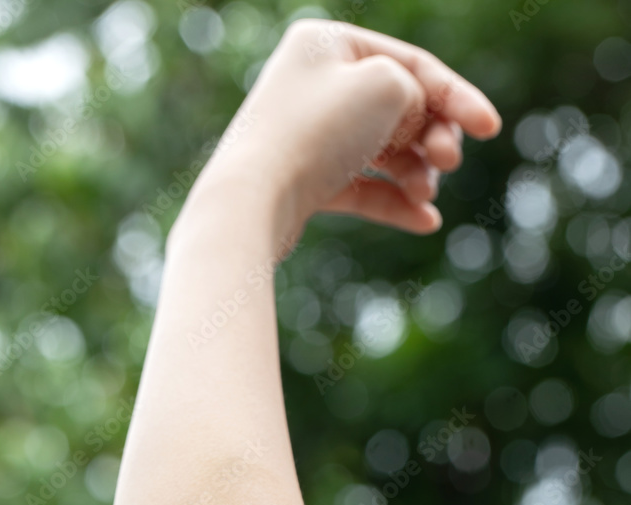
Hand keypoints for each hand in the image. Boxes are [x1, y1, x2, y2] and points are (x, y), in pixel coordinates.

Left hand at [204, 19, 501, 237]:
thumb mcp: (386, 86)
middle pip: (399, 109)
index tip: (490, 129)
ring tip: (426, 195)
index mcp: (328, 44)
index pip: (409, 64)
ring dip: (415, 174)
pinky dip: (393, 203)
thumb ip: (417, 92)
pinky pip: (360, 188)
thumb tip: (416, 121)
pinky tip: (426, 222)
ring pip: (382, 152)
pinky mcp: (304, 182)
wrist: (252, 201)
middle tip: (449, 162)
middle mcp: (315, 84)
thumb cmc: (316, 133)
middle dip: (432, 138)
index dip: (457, 96)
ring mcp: (308, 136)